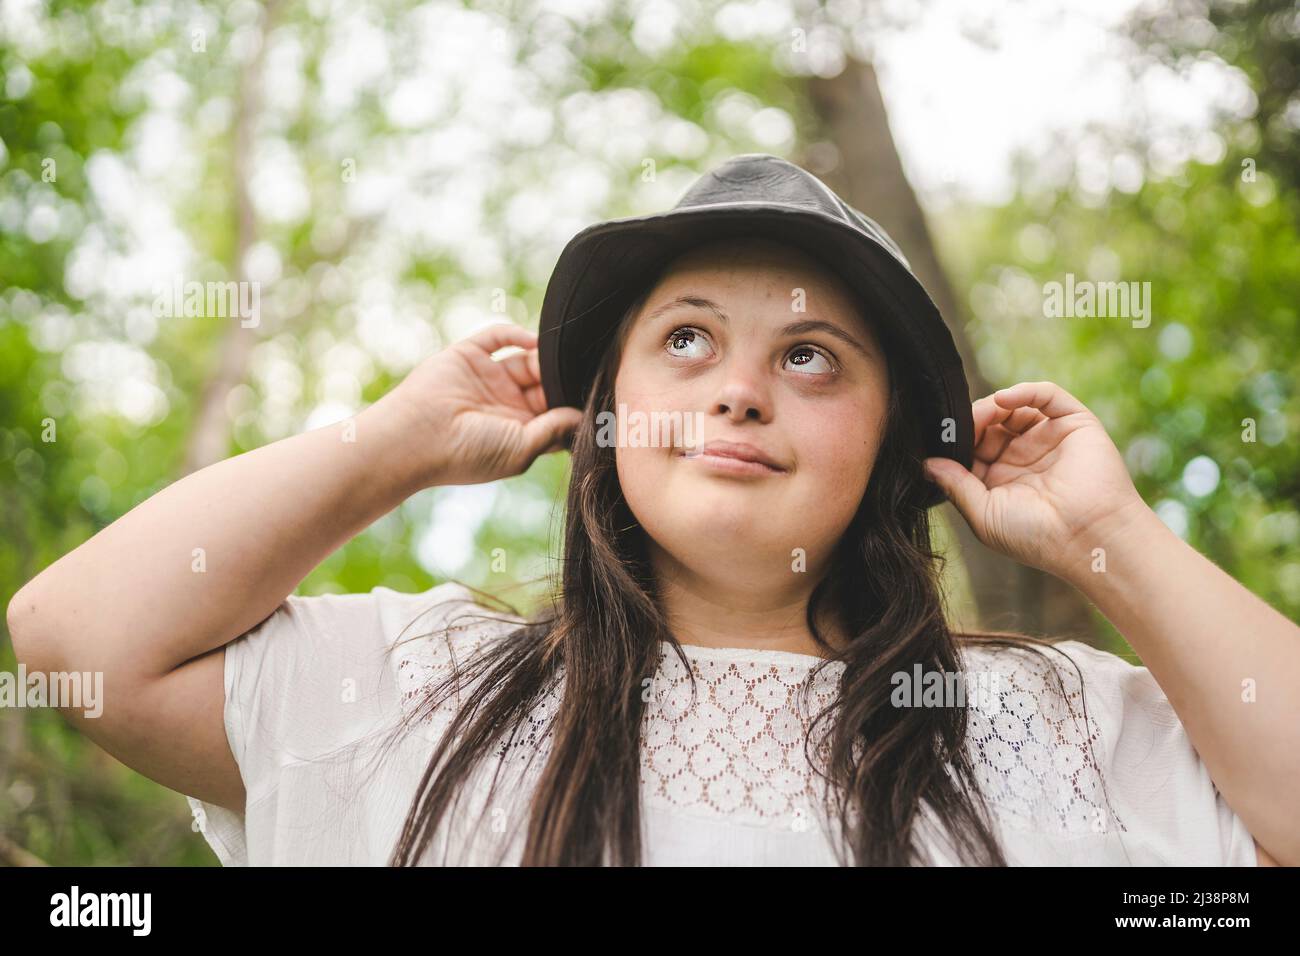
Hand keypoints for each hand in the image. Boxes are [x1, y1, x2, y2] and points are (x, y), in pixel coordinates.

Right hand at [381, 322, 583, 486]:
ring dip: (546, 356)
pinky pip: (497, 336)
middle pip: (545, 383)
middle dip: (563, 377)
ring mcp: (487, 378)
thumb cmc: (469, 453)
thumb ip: (554, 430)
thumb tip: (583, 416)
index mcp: (518, 430)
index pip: (555, 412)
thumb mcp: (522, 449)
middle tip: (587, 368)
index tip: (598, 395)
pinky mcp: (468, 355)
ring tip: (565, 353)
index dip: (573, 403)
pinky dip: (516, 333)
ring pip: (526, 359)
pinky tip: (535, 342)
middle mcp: (504, 403)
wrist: (417, 437)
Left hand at [922, 381, 1148, 579]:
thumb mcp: (984, 514)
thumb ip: (956, 486)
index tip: (939, 438)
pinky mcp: (1074, 424)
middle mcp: (1024, 456)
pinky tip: (1003, 399)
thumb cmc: (1036, 536)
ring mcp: (1048, 438)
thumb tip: (926, 463)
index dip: (956, 441)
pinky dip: (1024, 391)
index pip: (971, 448)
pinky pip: (1047, 396)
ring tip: (983, 414)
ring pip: (1014, 406)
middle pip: (989, 424)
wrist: (1088, 538)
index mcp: (1002, 479)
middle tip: (956, 424)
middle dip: (971, 421)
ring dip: (992, 405)